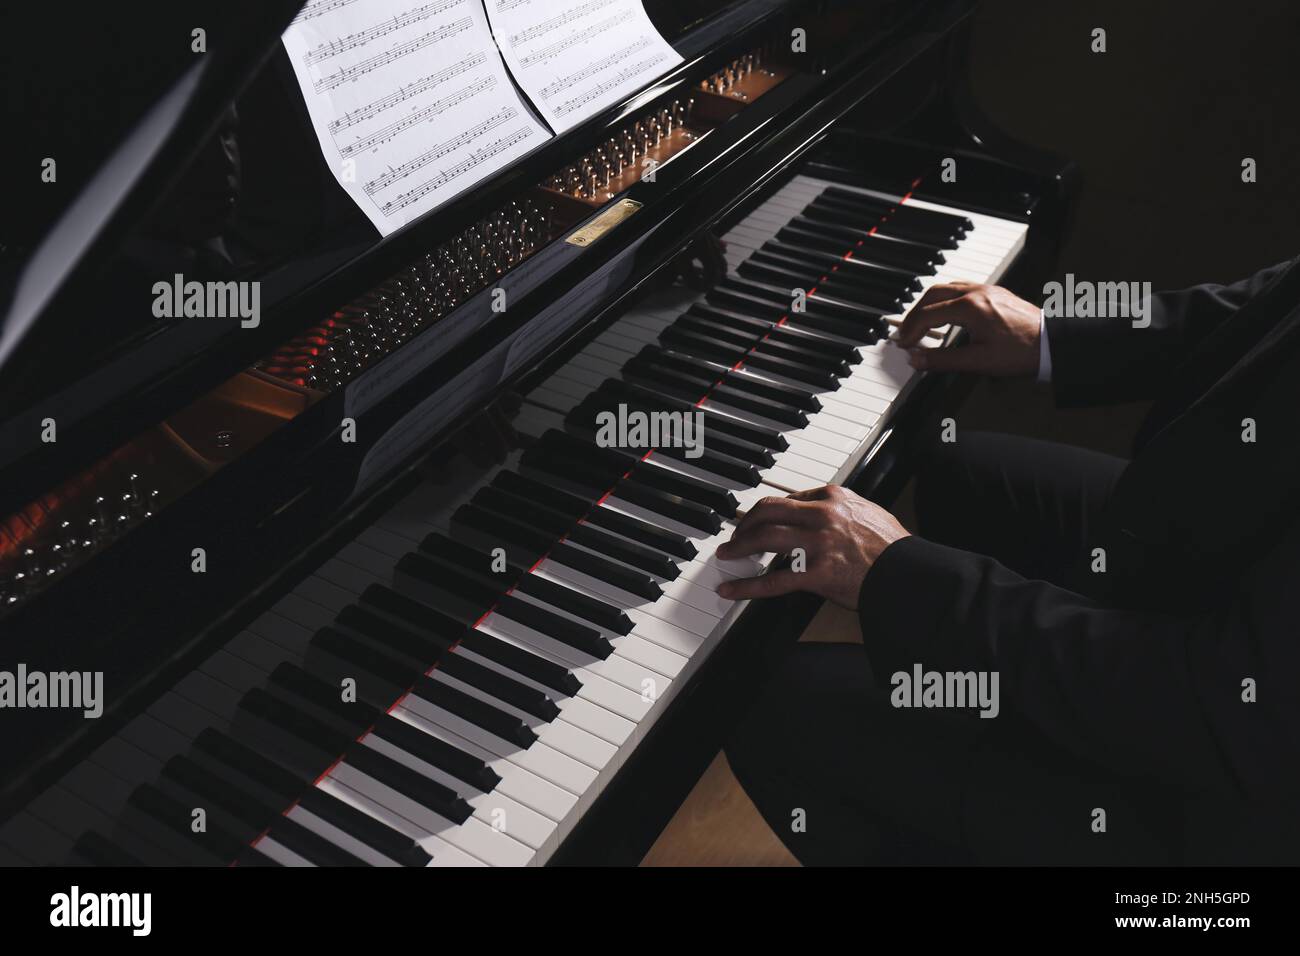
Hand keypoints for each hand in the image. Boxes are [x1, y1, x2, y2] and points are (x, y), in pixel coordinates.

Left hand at [715, 485, 909, 607]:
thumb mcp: (868, 513)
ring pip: (764, 538)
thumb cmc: (893, 548)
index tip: (755, 520)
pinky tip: (731, 590)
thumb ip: (841, 510)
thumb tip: (818, 512)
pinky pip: (773, 581)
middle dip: (744, 524)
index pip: (786, 498)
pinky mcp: (816, 574)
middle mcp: (821, 516)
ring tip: (727, 555)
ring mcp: (817, 545)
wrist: (910, 573)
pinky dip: (747, 586)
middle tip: (734, 536)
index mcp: (833, 498)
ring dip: (739, 546)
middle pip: (767, 511)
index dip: (764, 511)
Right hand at [894, 281, 1040, 376]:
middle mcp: (976, 292)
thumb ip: (942, 360)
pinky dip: (945, 299)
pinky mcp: (995, 293)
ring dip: (929, 304)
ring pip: (947, 288)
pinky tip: (946, 313)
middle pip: (932, 295)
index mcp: (969, 307)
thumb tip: (916, 360)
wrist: (1052, 343)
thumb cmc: (1021, 352)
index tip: (904, 344)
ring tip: (921, 323)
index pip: (927, 314)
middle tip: (907, 332)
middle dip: (915, 314)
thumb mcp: (977, 361)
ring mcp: (987, 290)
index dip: (911, 330)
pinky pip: (962, 288)